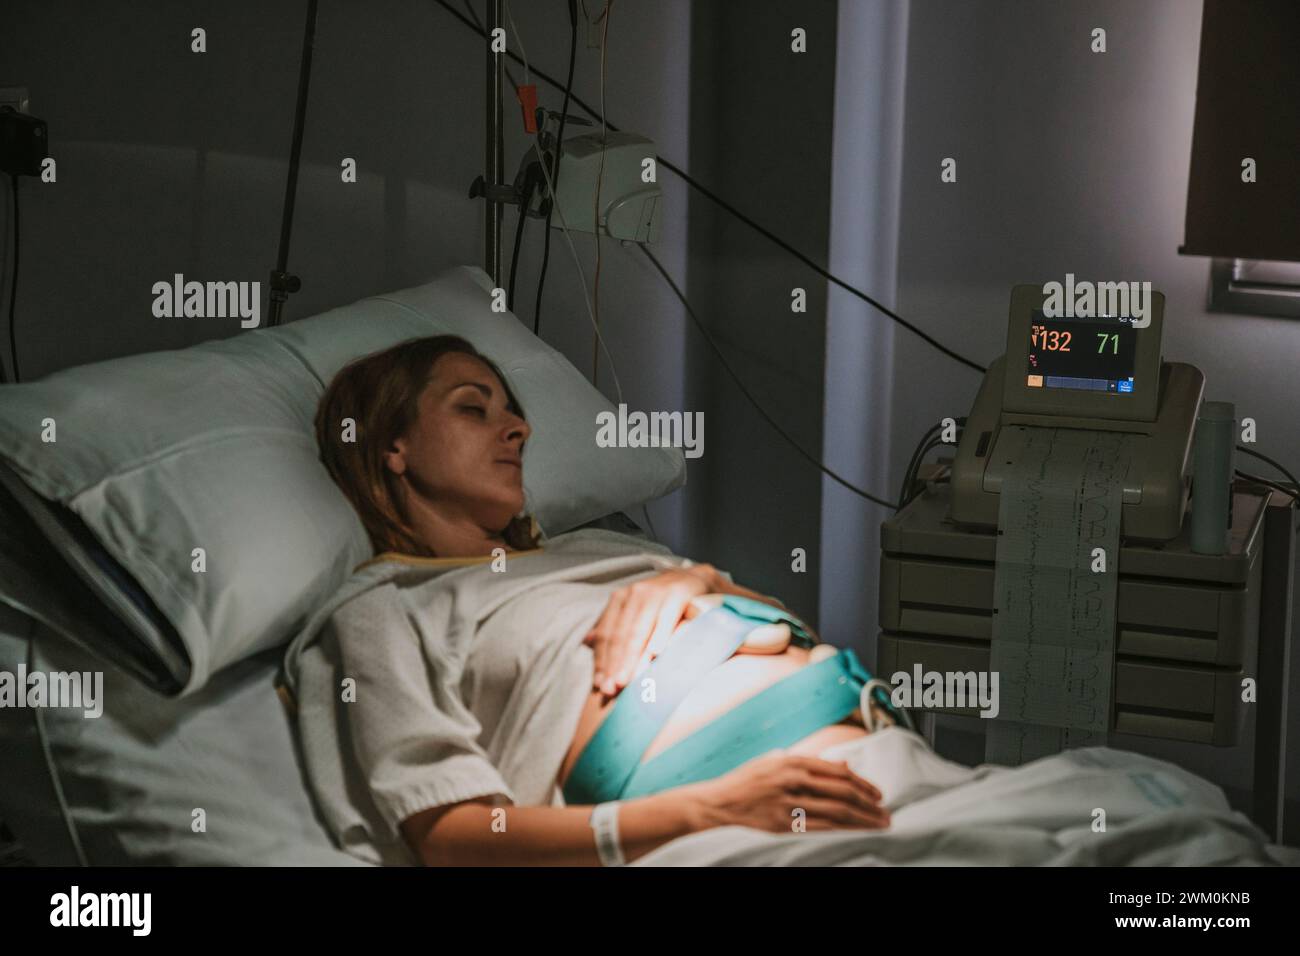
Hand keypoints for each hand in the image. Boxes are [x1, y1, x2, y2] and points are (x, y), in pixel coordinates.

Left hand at [583, 565, 720, 698]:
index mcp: (621, 598)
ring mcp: (656, 593)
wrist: (695, 578)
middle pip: (621, 635)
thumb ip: (613, 626)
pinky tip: (655, 654)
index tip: (599, 685)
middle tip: (610, 689)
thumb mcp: (635, 610)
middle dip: (614, 664)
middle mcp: (635, 594)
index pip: (607, 633)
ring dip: (631, 658)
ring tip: (626, 680)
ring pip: (639, 630)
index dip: (601, 660)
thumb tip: (586, 642)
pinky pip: (666, 619)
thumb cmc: (662, 601)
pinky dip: (660, 636)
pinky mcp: (677, 595)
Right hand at [682, 752, 889, 831]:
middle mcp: (792, 780)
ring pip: (836, 812)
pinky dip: (842, 831)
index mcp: (791, 761)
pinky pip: (820, 829)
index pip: (837, 771)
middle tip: (885, 812)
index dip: (862, 783)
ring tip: (879, 825)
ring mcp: (788, 804)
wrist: (715, 804)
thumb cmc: (744, 783)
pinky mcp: (783, 825)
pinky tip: (855, 835)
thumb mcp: (774, 762)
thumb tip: (842, 764)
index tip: (877, 794)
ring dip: (862, 819)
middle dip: (868, 803)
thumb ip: (808, 763)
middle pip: (842, 792)